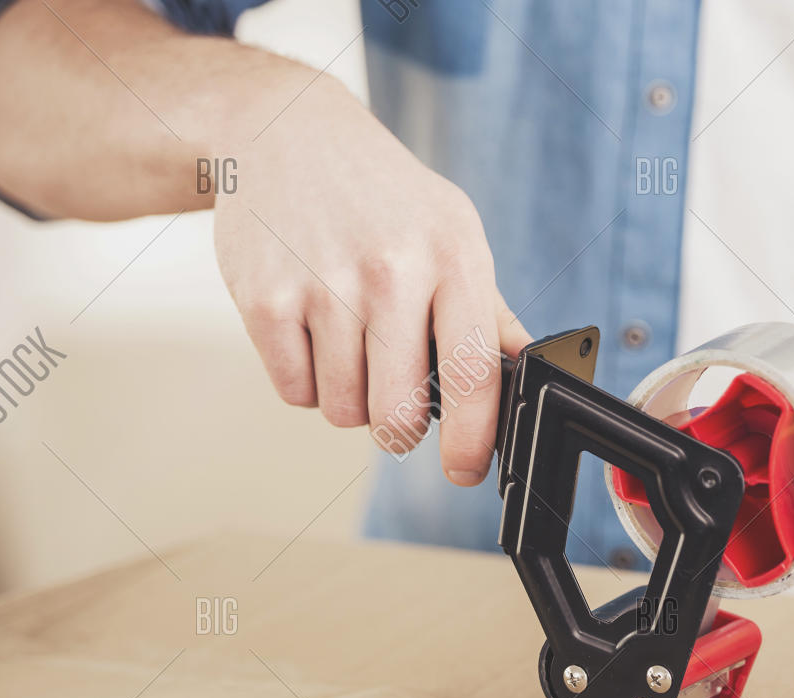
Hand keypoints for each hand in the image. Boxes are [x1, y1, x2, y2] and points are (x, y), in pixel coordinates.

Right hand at [212, 76, 530, 483]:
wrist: (286, 131)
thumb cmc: (383, 196)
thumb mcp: (454, 234)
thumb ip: (490, 313)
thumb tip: (530, 374)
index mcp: (453, 258)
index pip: (472, 376)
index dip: (471, 440)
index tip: (464, 470)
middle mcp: (391, 271)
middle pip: (398, 414)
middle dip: (399, 426)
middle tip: (396, 396)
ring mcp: (323, 285)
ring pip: (344, 410)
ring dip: (351, 397)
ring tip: (351, 341)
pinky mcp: (264, 297)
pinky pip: (295, 393)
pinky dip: (306, 380)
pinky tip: (311, 329)